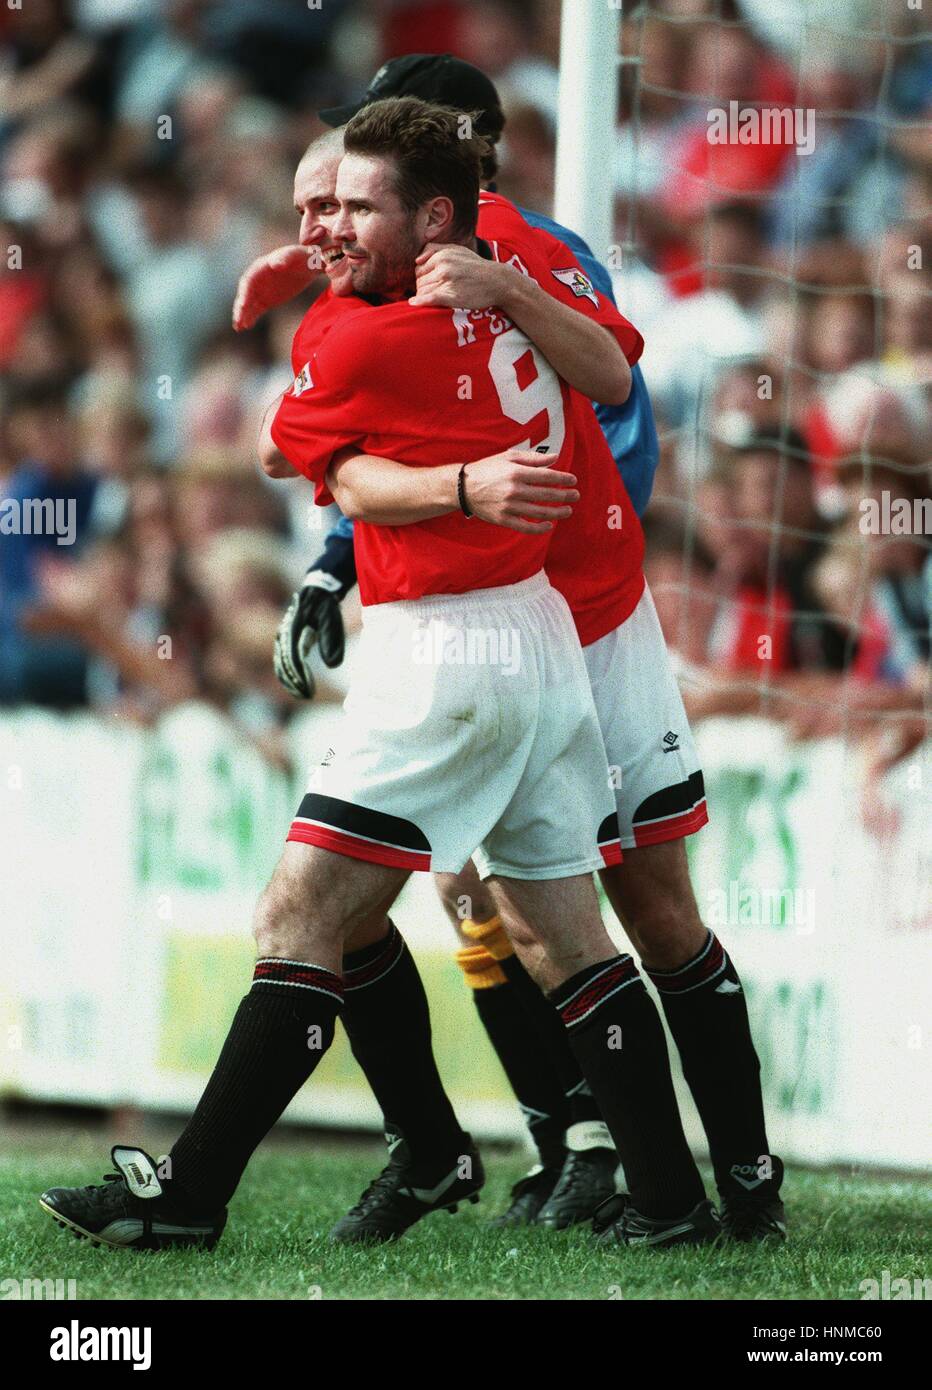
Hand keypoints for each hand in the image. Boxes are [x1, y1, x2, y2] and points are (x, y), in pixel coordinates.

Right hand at [233, 241, 321, 330]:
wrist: (308, 265)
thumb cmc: (301, 256)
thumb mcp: (295, 255)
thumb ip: (284, 258)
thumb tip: (275, 264)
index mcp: (260, 267)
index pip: (248, 281)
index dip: (244, 293)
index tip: (243, 305)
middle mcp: (257, 279)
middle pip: (245, 294)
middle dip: (241, 308)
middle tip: (238, 321)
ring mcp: (261, 291)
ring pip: (249, 304)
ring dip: (242, 315)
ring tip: (239, 328)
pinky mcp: (267, 301)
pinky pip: (256, 310)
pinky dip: (251, 318)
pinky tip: (246, 327)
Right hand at [273, 570, 345, 699]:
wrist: (316, 595)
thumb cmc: (325, 610)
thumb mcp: (331, 622)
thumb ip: (330, 642)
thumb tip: (332, 666)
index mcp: (293, 632)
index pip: (293, 659)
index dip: (300, 677)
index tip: (309, 690)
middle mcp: (283, 637)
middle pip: (284, 666)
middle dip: (294, 684)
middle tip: (307, 697)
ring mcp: (282, 641)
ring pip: (280, 666)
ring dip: (290, 683)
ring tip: (303, 695)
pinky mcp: (285, 644)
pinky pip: (282, 664)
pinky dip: (288, 677)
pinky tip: (297, 687)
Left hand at [409, 244, 509, 309]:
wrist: (497, 282)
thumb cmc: (476, 266)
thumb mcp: (457, 250)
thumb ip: (435, 249)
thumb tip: (417, 259)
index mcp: (442, 255)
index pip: (418, 268)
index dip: (422, 277)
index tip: (431, 283)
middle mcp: (443, 266)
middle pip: (419, 280)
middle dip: (423, 287)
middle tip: (435, 293)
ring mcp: (447, 281)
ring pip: (422, 291)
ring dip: (424, 297)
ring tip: (435, 299)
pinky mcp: (451, 296)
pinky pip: (428, 299)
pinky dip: (420, 301)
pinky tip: (414, 303)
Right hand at [460, 448, 578, 533]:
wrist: (463, 487)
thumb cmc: (488, 469)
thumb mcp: (509, 457)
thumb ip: (533, 458)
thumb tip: (555, 458)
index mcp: (517, 473)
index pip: (547, 476)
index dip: (563, 479)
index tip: (573, 481)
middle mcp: (514, 490)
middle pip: (547, 494)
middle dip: (565, 495)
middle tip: (575, 496)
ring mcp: (509, 507)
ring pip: (540, 512)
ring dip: (557, 512)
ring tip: (568, 511)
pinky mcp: (503, 519)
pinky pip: (525, 527)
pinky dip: (539, 528)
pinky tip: (549, 525)